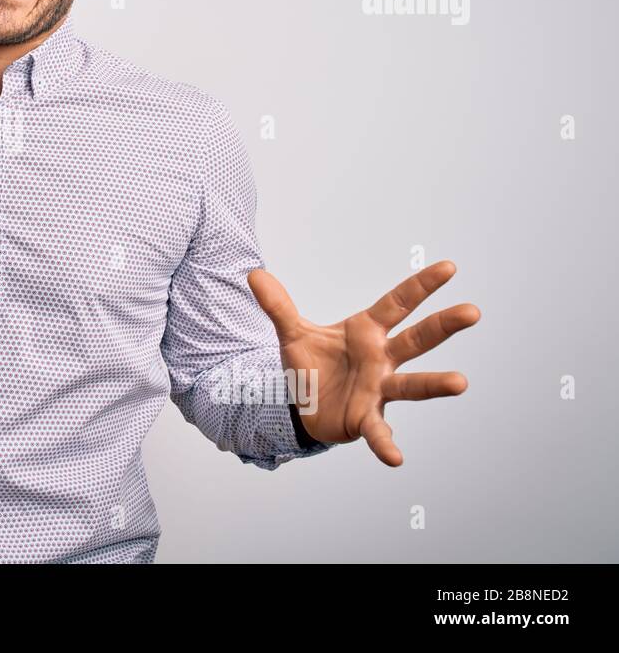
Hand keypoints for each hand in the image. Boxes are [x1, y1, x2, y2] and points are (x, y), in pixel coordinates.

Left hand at [247, 261, 480, 466]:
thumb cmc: (312, 365)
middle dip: (443, 325)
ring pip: (412, 384)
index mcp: (367, 332)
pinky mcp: (366, 418)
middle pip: (417, 338)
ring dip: (435, 384)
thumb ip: (278, 306)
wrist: (303, 404)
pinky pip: (378, 432)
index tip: (449, 267)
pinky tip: (395, 458)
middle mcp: (382, 359)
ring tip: (460, 382)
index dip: (421, 285)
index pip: (398, 303)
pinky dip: (386, 444)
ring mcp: (379, 389)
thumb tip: (254, 274)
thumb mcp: (292, 333)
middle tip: (472, 311)